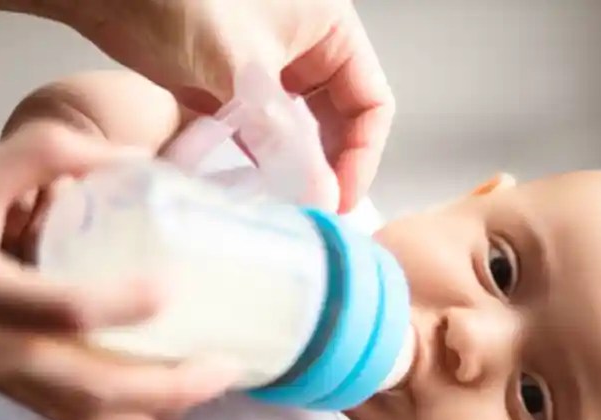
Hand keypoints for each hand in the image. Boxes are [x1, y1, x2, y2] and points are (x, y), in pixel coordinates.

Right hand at [0, 124, 238, 419]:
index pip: (64, 309)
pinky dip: (107, 416)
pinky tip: (151, 414)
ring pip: (75, 411)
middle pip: (88, 385)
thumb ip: (44, 156)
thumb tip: (127, 155)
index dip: (125, 303)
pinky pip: (53, 411)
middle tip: (229, 368)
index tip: (178, 288)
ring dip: (147, 408)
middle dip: (167, 385)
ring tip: (206, 392)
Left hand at [62, 0, 393, 212]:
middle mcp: (305, 46)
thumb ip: (284, 139)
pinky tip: (251, 189)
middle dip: (329, 166)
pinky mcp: (229, 83)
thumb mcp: (240, 71)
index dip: (361, 154)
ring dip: (292, 168)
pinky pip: (260, 131)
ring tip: (284, 208)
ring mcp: (267, 66)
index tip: (338, 198)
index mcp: (329, 27)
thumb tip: (321, 199)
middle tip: (315, 211)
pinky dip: (258, 160)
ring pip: (298, 130)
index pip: (371, 101)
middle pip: (339, 120)